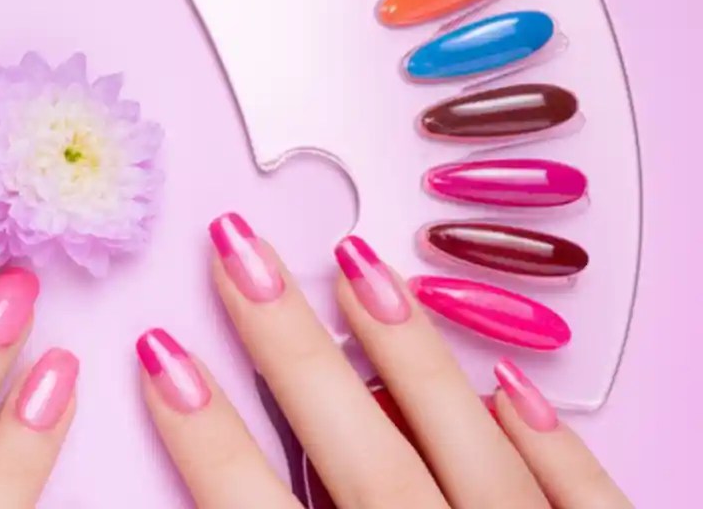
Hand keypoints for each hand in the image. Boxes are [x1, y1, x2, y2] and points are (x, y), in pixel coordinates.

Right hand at [139, 213, 630, 508]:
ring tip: (357, 268)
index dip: (200, 431)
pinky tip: (510, 383)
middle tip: (237, 255)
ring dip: (406, 353)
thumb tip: (207, 504)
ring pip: (465, 448)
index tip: (160, 357)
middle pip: (359, 454)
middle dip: (287, 345)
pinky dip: (546, 439)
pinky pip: (578, 499)